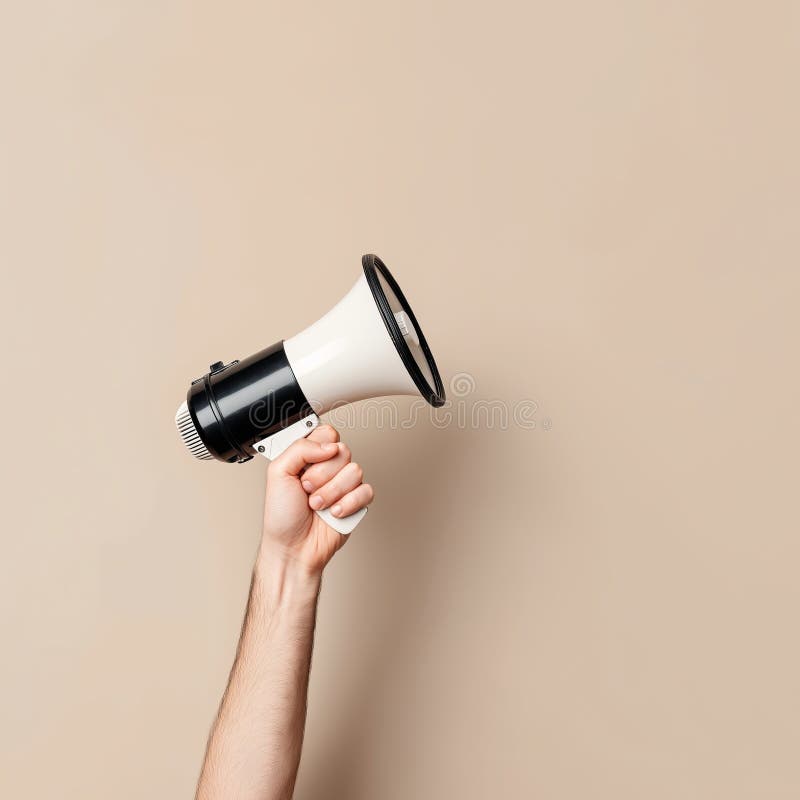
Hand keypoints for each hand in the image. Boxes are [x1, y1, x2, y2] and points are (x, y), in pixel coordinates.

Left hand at [259, 424, 373, 575]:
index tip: (308, 462)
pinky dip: (348, 504)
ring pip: (355, 471)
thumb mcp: (277, 473)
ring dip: (332, 492)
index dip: (320, 446)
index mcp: (309, 457)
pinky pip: (366, 491)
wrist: (293, 548)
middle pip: (343, 451)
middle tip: (307, 489)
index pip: (328, 433)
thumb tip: (328, 445)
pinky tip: (334, 513)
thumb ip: (300, 449)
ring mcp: (344, 485)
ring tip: (317, 505)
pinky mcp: (357, 502)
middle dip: (321, 475)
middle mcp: (328, 468)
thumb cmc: (282, 515)